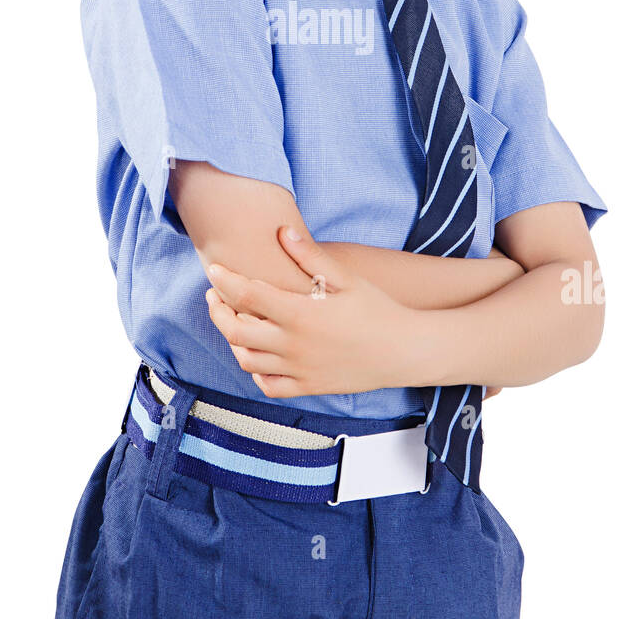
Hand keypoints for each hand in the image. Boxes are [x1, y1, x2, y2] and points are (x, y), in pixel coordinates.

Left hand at [205, 225, 422, 397]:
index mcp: (301, 314)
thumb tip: (283, 231)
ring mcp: (299, 370)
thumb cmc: (377, 309)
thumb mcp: (347, 278)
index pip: (247, 295)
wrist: (404, 351)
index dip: (224, 280)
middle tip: (215, 295)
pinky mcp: (308, 387)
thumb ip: (311, 256)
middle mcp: (294, 345)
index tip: (214, 269)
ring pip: (246, 360)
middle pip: (236, 330)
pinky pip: (268, 385)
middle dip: (218, 310)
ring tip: (233, 320)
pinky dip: (255, 370)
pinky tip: (257, 353)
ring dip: (232, 339)